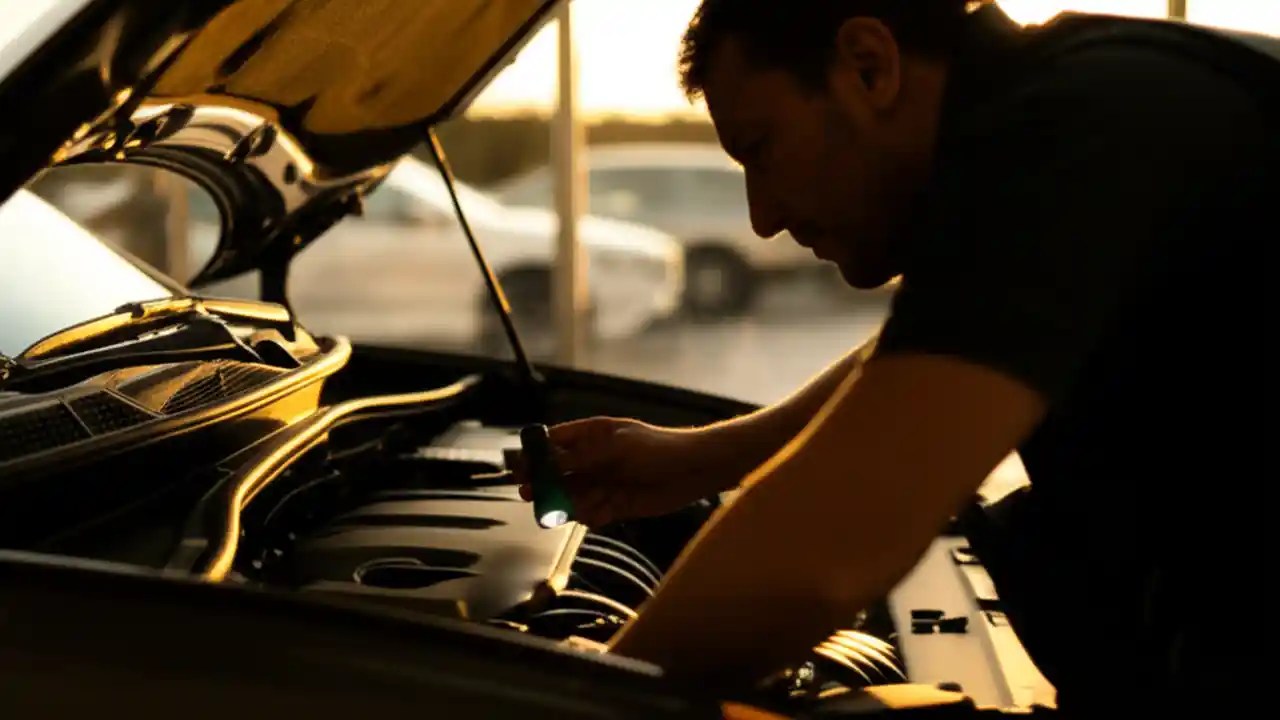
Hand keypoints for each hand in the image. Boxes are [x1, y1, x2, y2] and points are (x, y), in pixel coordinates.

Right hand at [514, 417, 734, 527]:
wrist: (692, 472)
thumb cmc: (657, 449)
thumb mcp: (616, 447)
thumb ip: (582, 456)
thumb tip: (548, 461)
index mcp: (593, 435)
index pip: (555, 442)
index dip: (536, 454)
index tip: (519, 467)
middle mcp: (594, 459)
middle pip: (557, 473)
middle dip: (544, 484)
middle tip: (529, 493)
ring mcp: (603, 482)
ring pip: (572, 496)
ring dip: (570, 503)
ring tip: (579, 505)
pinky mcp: (614, 505)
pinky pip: (591, 513)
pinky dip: (591, 516)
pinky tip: (602, 513)